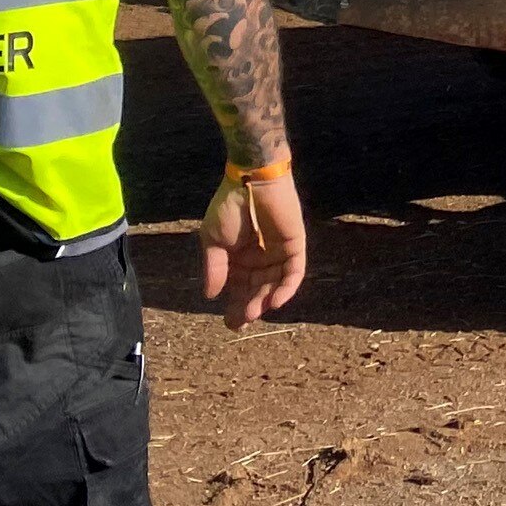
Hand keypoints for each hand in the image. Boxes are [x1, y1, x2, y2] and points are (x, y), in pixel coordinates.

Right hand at [201, 165, 307, 328]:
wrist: (251, 181)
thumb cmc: (229, 207)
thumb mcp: (213, 240)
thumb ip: (215, 268)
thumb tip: (211, 296)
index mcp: (238, 259)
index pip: (238, 290)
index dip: (235, 307)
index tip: (230, 323)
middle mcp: (259, 260)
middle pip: (256, 291)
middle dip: (249, 308)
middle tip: (241, 321)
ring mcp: (278, 254)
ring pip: (273, 285)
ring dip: (265, 301)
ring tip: (254, 313)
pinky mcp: (294, 246)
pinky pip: (293, 272)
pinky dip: (286, 288)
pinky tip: (274, 301)